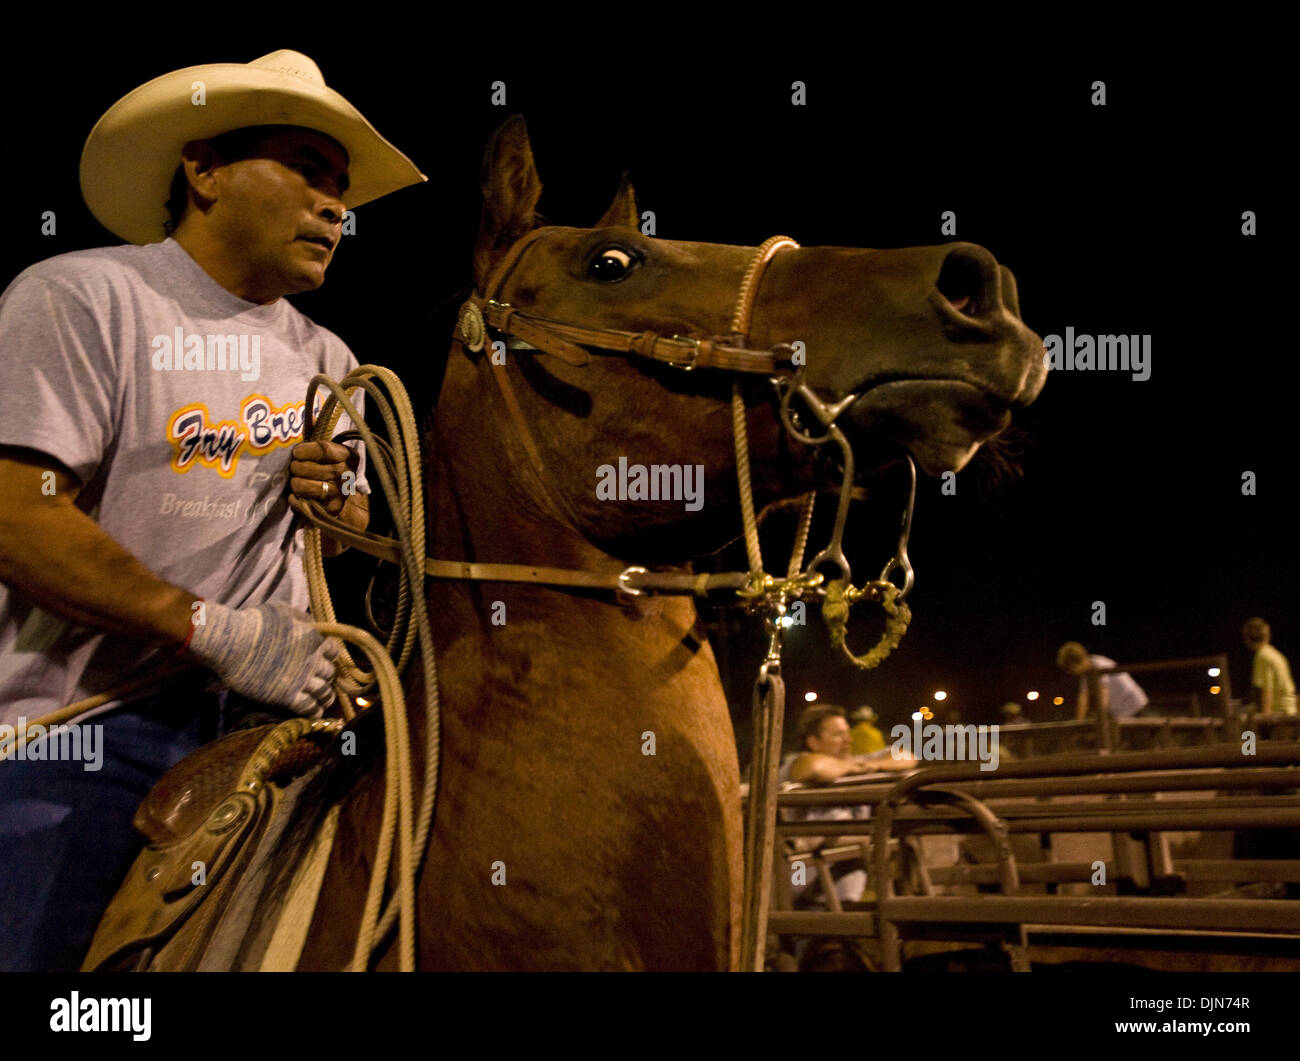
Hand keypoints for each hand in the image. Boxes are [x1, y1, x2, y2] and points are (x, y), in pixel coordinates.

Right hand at [186, 600, 337, 715]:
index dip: (330, 658)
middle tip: (324, 682)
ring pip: (323, 692)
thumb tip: (311, 624)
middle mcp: (313, 661)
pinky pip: (309, 707)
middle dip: (328, 677)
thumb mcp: (284, 611)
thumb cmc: (255, 622)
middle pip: (330, 673)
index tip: (326, 662)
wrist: (233, 642)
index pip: (333, 652)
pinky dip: (315, 711)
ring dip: (326, 696)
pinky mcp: (287, 696)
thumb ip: (301, 619)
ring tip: (325, 701)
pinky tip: (316, 713)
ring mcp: (301, 680)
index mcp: (314, 640)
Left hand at [288, 440, 356, 517]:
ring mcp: (340, 493)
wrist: (341, 502)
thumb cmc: (329, 471)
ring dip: (294, 484)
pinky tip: (299, 497)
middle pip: (307, 467)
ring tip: (298, 482)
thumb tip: (311, 414)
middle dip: (295, 468)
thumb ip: (319, 434)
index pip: (322, 448)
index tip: (296, 453)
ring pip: (302, 485)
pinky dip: (294, 499)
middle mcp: (347, 474)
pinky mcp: (331, 509)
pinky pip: (301, 502)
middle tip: (296, 469)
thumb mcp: (329, 451)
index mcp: (348, 455)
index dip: (304, 450)